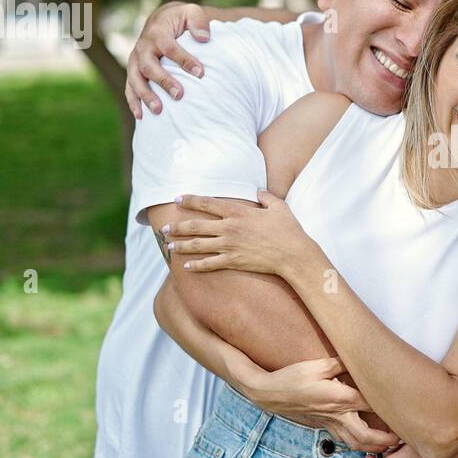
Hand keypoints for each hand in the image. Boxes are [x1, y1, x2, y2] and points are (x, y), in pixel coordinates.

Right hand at [125, 1, 210, 118]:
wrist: (162, 21)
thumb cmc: (181, 20)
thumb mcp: (192, 12)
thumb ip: (198, 21)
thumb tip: (204, 38)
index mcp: (157, 32)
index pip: (169, 47)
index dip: (184, 60)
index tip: (200, 73)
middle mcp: (143, 47)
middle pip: (149, 66)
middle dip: (163, 81)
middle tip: (179, 95)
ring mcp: (136, 60)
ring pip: (135, 79)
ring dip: (145, 96)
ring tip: (159, 110)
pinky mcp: (134, 71)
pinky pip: (129, 88)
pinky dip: (133, 102)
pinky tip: (141, 117)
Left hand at [164, 191, 314, 275]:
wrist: (293, 254)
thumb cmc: (288, 230)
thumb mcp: (279, 207)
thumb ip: (266, 197)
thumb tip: (259, 191)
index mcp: (238, 212)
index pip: (208, 203)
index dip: (190, 200)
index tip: (177, 198)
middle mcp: (230, 228)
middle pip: (196, 226)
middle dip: (177, 226)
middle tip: (164, 228)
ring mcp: (230, 245)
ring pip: (199, 245)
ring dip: (182, 245)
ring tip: (169, 246)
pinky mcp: (234, 261)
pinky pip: (210, 264)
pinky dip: (197, 265)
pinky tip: (186, 266)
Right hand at [225, 353, 398, 452]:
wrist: (269, 393)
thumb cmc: (293, 377)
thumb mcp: (317, 364)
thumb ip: (342, 362)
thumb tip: (361, 357)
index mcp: (340, 398)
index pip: (372, 405)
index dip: (391, 408)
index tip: (406, 407)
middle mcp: (337, 415)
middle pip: (367, 435)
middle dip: (386, 440)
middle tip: (402, 438)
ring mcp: (329, 423)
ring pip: (355, 443)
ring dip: (373, 446)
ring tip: (389, 444)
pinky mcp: (323, 425)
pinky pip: (344, 439)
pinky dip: (358, 443)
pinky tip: (366, 440)